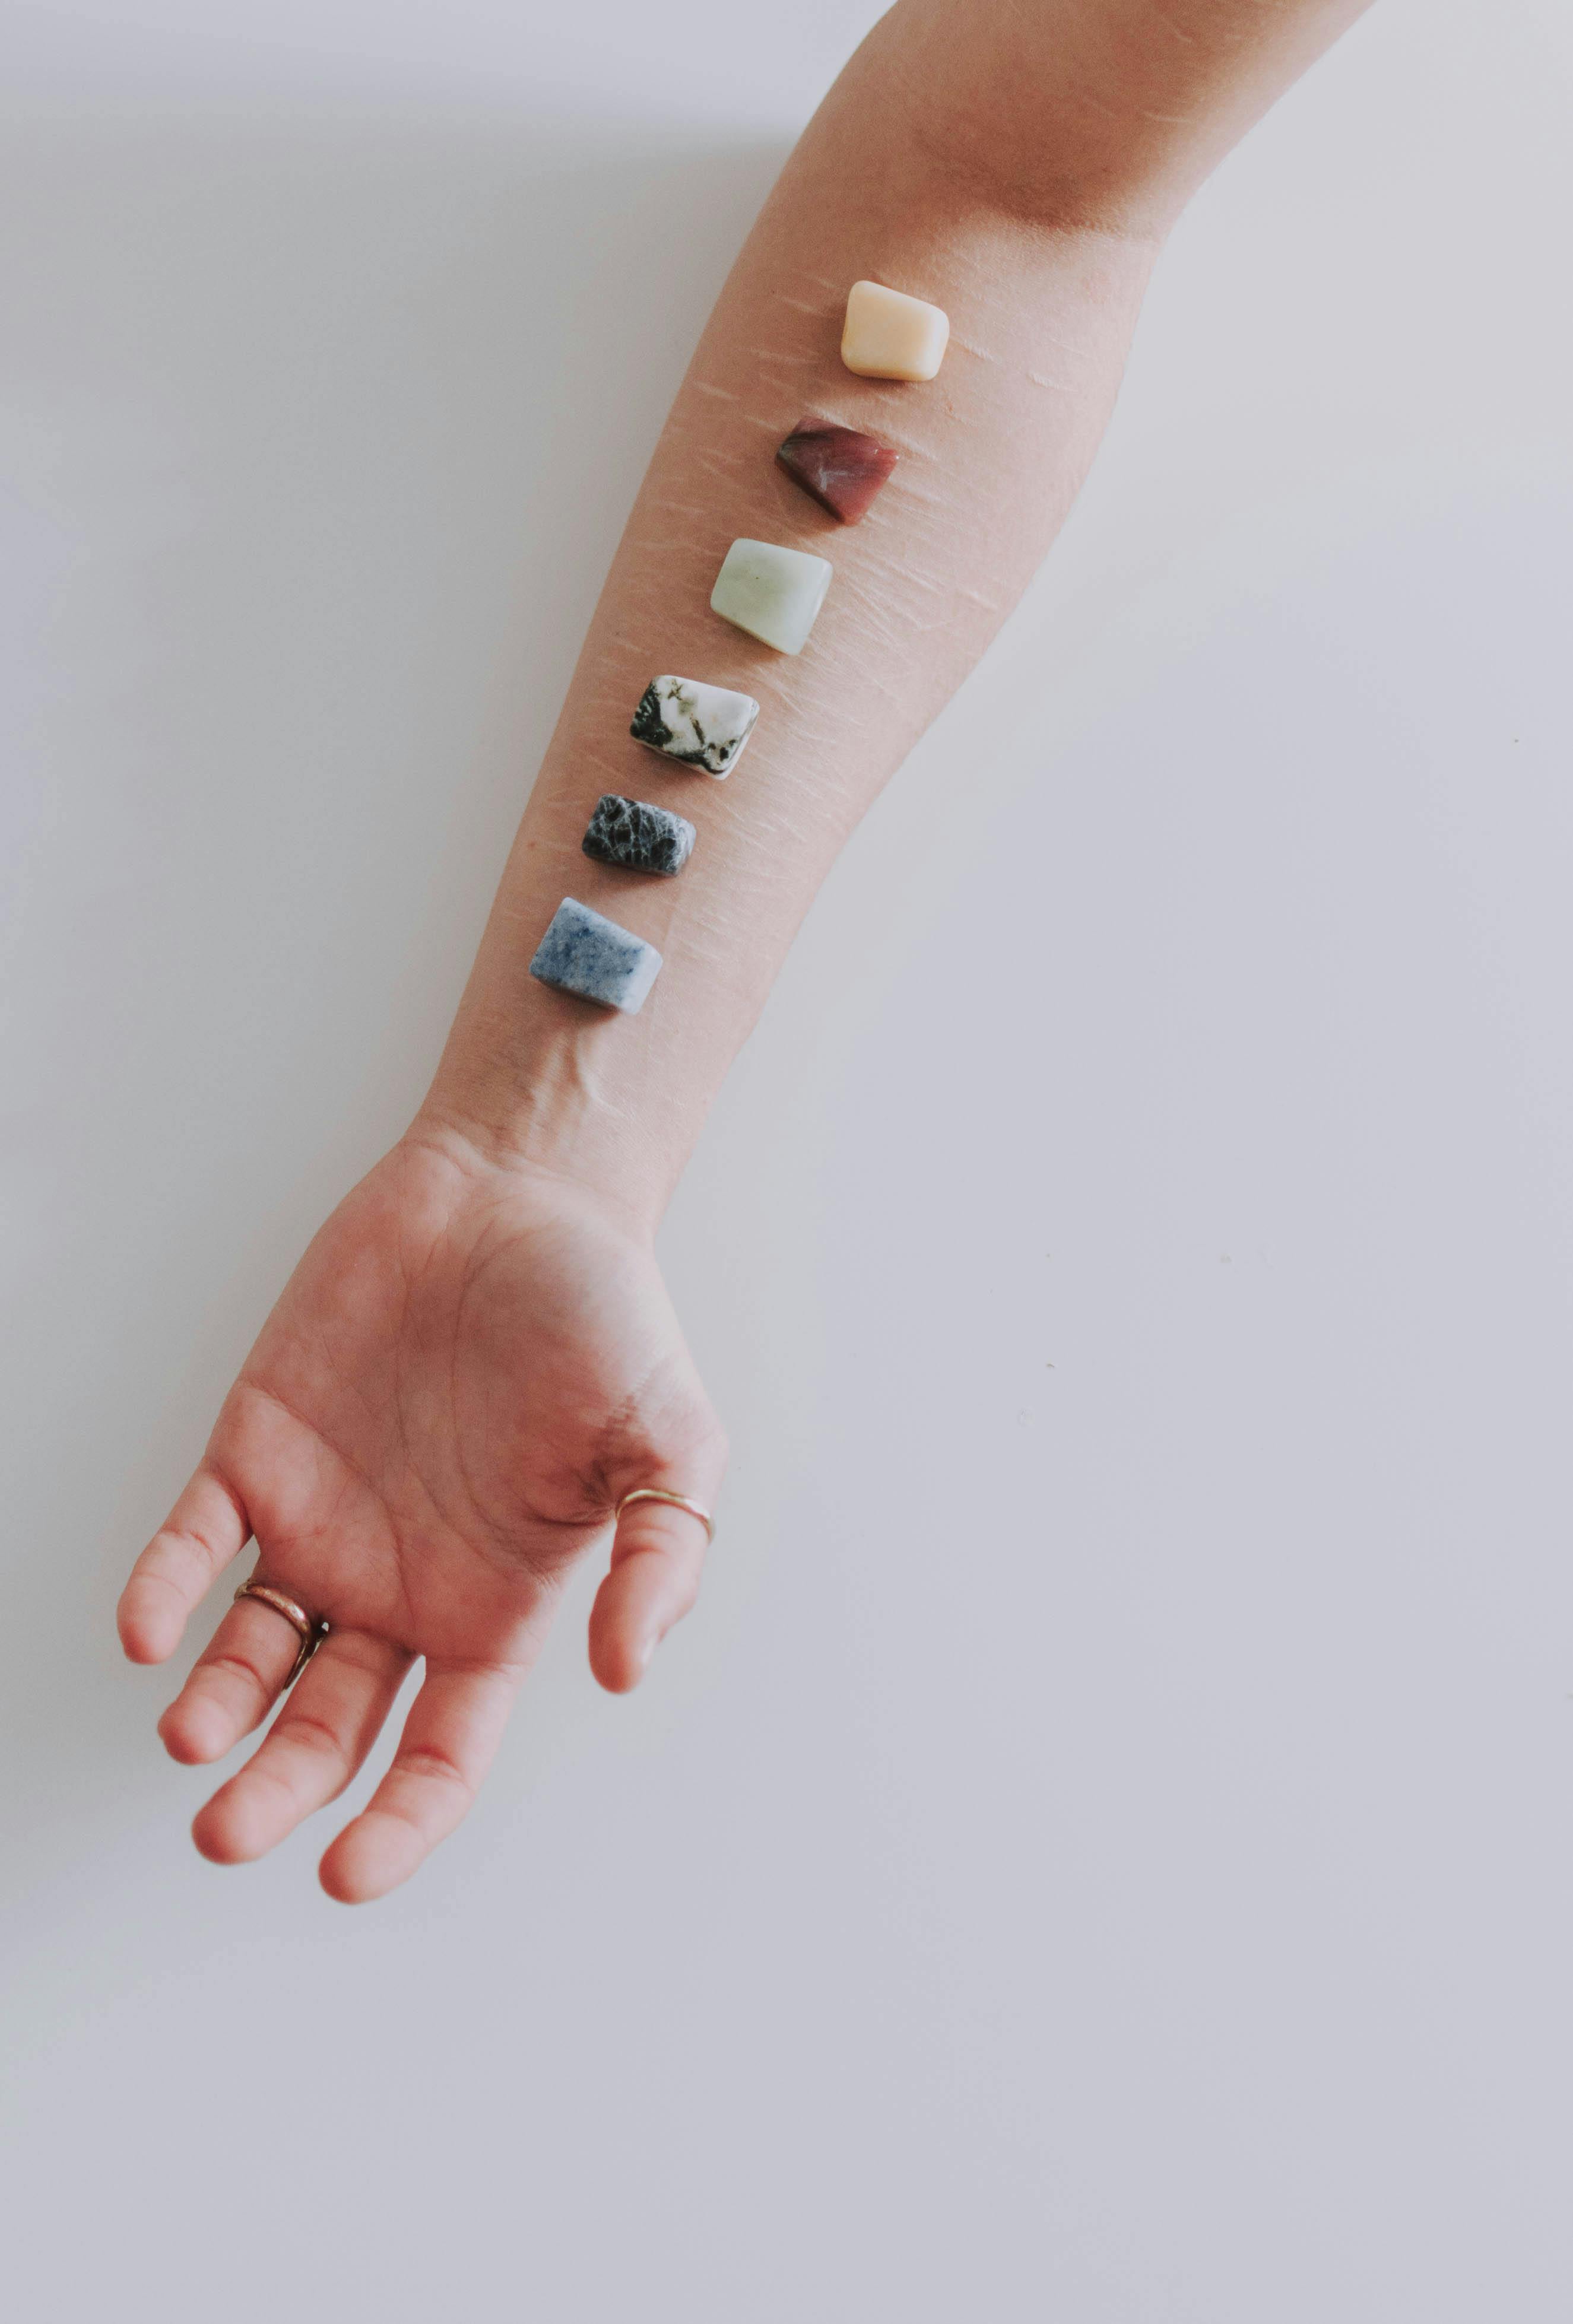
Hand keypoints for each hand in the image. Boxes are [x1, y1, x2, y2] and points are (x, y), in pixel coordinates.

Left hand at [116, 1130, 725, 1900]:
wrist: (518, 1195)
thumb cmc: (604, 1315)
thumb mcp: (671, 1440)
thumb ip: (658, 1555)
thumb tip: (626, 1670)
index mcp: (495, 1607)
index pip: (438, 1752)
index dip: (396, 1823)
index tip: (345, 1874)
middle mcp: (402, 1586)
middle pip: (325, 1726)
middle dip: (275, 1792)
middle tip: (226, 1833)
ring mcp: (324, 1524)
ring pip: (248, 1655)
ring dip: (211, 1709)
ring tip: (189, 1739)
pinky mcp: (257, 1453)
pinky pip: (195, 1543)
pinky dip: (164, 1590)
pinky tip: (148, 1630)